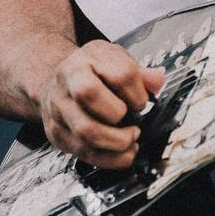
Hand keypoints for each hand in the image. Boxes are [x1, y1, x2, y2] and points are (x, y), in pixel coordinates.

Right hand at [39, 41, 165, 169]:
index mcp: (90, 57)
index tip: (142, 101)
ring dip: (117, 142)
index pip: (120, 73)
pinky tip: (122, 153)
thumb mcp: (118, 61)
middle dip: (120, 114)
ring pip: (85, 130)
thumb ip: (142, 73)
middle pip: (89, 94)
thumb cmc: (94, 72)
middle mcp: (69, 80)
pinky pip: (83, 152)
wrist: (58, 83)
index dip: (138, 93)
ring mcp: (59, 108)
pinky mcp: (57, 132)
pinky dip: (109, 159)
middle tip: (134, 121)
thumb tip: (157, 80)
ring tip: (131, 139)